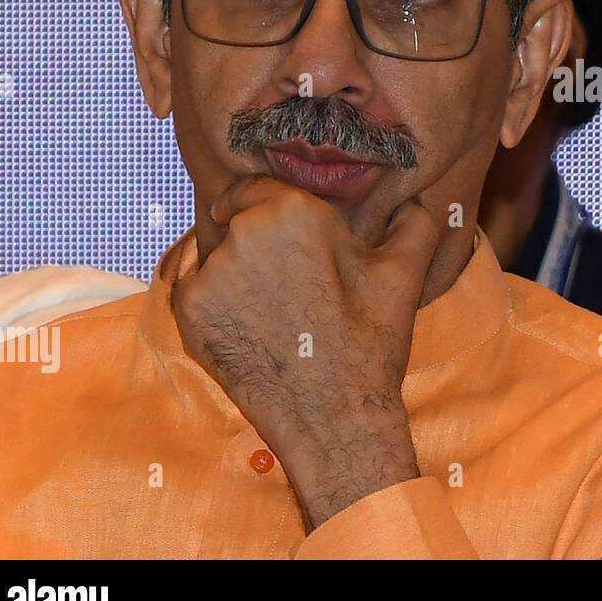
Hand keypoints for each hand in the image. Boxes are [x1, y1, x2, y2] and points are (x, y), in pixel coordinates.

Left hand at [170, 175, 441, 530]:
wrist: (333, 415)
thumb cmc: (370, 340)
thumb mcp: (404, 272)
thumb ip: (414, 220)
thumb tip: (413, 198)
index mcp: (292, 210)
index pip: (256, 185)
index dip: (267, 204)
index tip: (279, 229)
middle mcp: (243, 233)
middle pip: (235, 220)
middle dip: (254, 238)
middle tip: (287, 277)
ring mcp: (210, 274)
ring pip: (214, 254)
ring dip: (234, 269)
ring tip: (272, 307)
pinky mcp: (187, 311)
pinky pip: (194, 288)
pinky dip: (214, 300)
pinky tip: (250, 325)